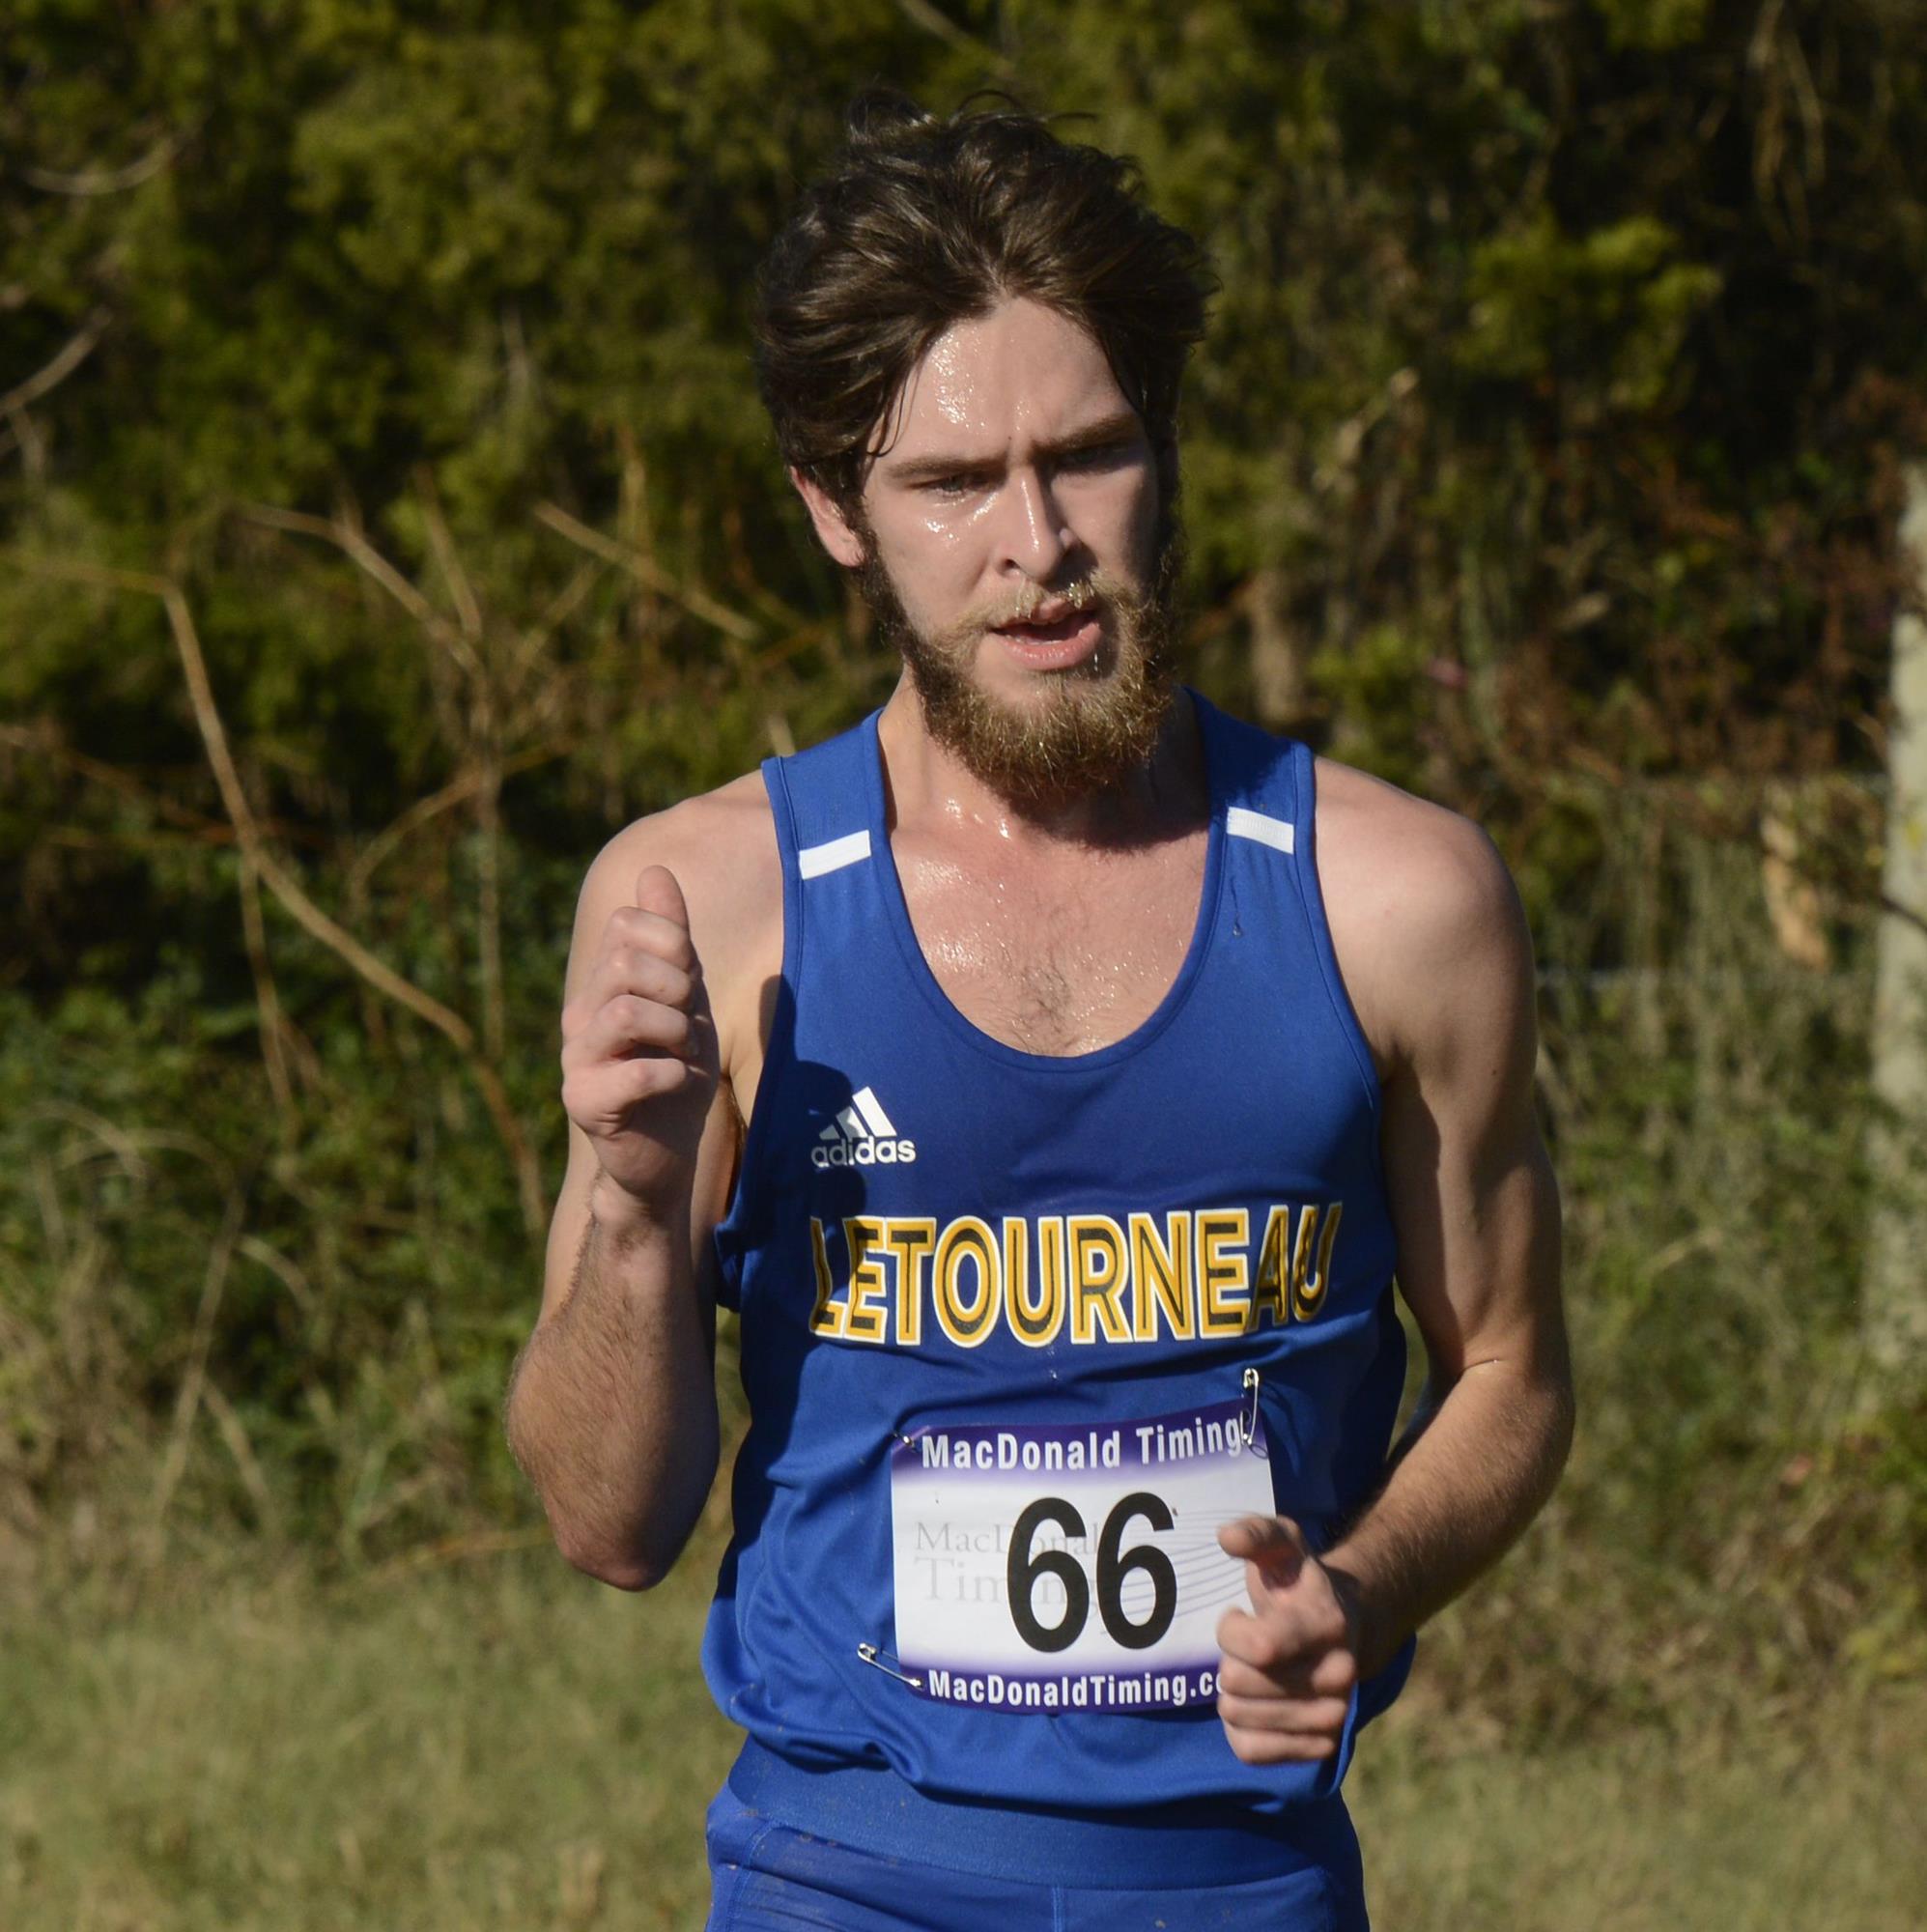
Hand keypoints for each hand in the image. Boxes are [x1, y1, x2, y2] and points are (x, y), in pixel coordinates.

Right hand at [559, 865, 718, 1214]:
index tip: (691, 979)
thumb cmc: (676, 1073)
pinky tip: (681, 1084)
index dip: (671, 941)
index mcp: (601, 984)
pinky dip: (674, 1075)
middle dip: (676, 987)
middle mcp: (580, 1016)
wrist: (664, 1156)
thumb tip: (654, 869)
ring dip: (677, 1030)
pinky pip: (636, 1073)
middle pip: (623, 963)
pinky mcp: (585, 1103)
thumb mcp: (685, 999)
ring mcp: (577, 1060)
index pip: (625, 925)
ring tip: (688, 1054)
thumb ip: (671, 940)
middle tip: (691, 1022)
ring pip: (625, 1012)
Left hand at [1214, 1514, 1359, 1763]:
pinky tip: (1255, 1702)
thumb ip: (1254, 1532)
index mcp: (1328, 1624)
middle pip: (1237, 1683)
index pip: (1258, 1648)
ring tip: (1255, 1671)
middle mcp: (1339, 1675)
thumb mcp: (1282, 1545)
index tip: (1237, 1614)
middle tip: (1249, 1645)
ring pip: (1237, 1716)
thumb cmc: (1299, 1583)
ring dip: (1232, 1691)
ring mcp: (1334, 1717)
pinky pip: (1249, 1750)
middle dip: (1228, 1659)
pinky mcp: (1321, 1748)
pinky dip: (1239, 1727)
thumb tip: (1226, 1538)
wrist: (1345, 1627)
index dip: (1230, 1629)